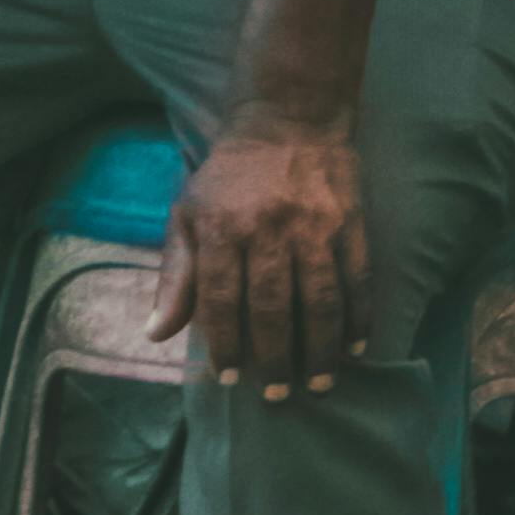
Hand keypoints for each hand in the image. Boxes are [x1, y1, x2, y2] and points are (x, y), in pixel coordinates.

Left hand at [151, 116, 368, 399]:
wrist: (287, 119)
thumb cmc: (228, 177)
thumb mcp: (187, 215)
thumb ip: (175, 277)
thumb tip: (155, 334)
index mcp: (221, 228)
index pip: (221, 300)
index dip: (225, 344)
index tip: (230, 379)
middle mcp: (267, 229)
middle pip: (273, 308)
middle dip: (274, 358)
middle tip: (276, 396)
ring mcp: (314, 227)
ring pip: (320, 300)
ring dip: (320, 349)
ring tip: (319, 384)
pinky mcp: (350, 223)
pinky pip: (358, 279)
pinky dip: (359, 318)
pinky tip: (356, 349)